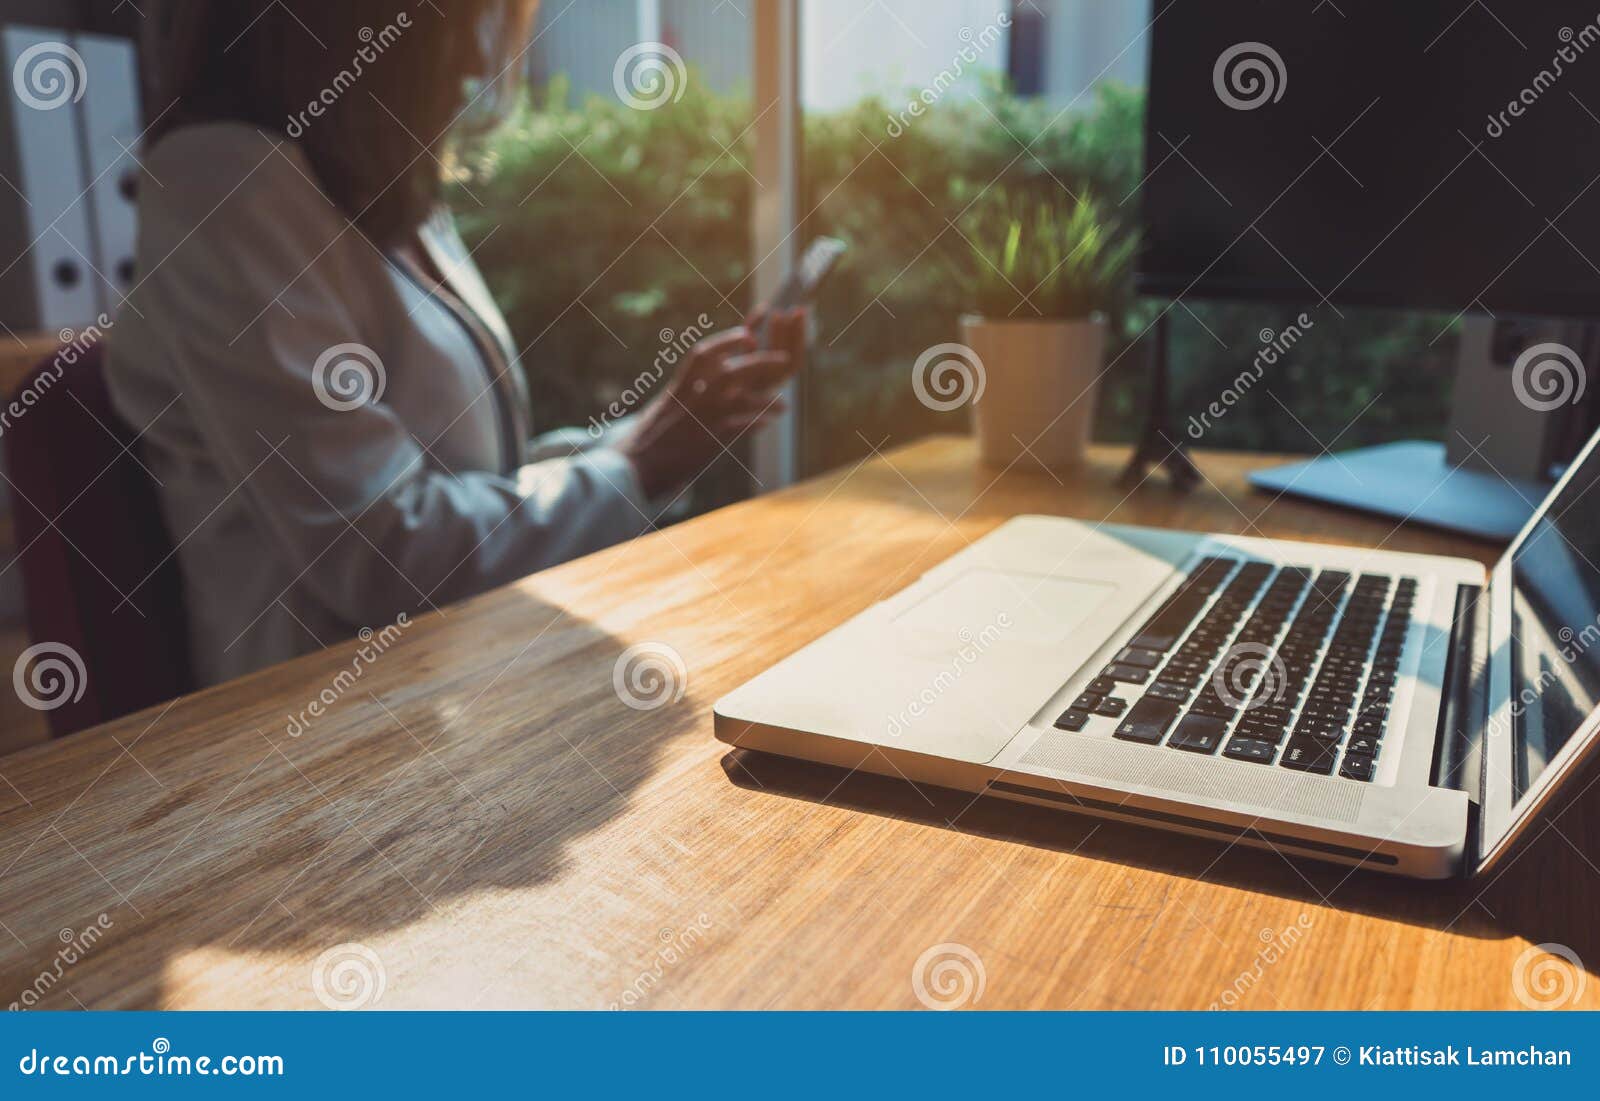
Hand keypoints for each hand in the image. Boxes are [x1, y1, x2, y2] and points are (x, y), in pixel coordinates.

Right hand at [619, 308, 805, 498]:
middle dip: (761, 362)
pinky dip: (756, 423)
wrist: (633, 466)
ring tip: (784, 405)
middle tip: (783, 359)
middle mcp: (691, 398)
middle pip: (732, 371)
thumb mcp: (665, 408)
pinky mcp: (707, 442)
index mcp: (679, 387)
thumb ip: (684, 394)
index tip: (749, 335)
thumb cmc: (647, 440)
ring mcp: (700, 419)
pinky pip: (739, 427)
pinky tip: (768, 424)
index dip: (728, 341)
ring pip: (741, 399)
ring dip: (767, 400)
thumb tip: (699, 385)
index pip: (704, 353)